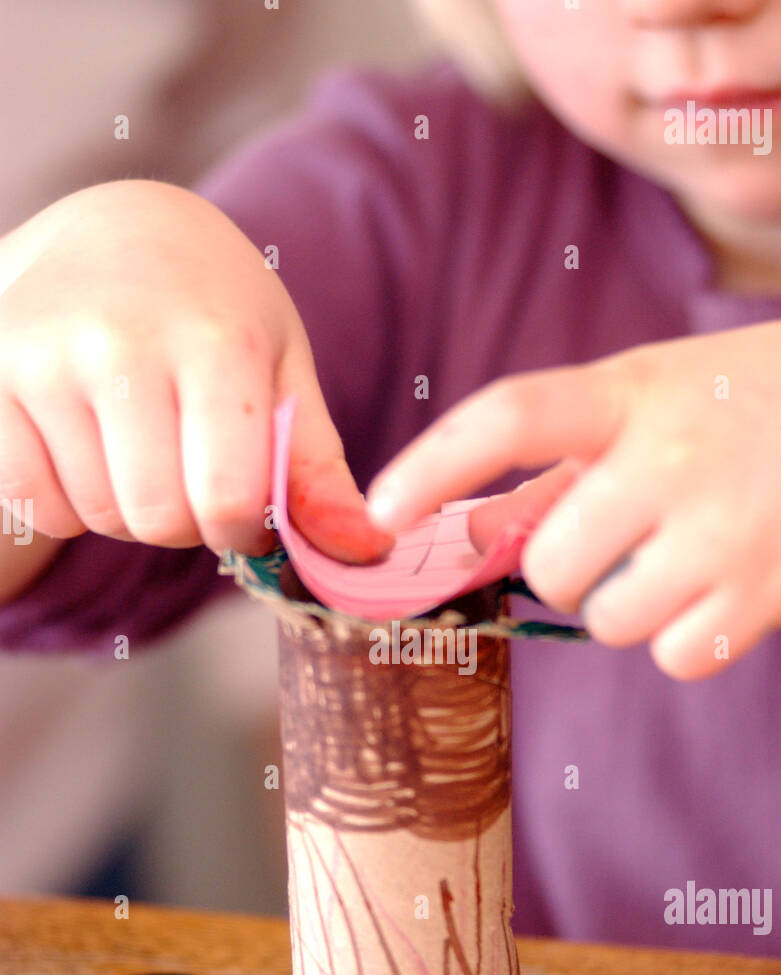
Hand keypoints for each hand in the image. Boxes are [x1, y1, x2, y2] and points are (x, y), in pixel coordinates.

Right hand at [0, 180, 390, 563]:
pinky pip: (33, 504)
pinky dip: (64, 502)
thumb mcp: (280, 372)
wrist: (113, 233)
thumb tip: (365, 552)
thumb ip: (317, 470)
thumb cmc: (215, 312)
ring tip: (138, 444)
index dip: (242, 528)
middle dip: (184, 520)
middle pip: (158, 519)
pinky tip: (84, 447)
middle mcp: (121, 342)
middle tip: (187, 468)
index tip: (244, 503)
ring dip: (125, 509)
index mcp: (214, 341)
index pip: (227, 501)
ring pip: (95, 516)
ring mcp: (43, 358)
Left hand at [366, 320, 780, 678]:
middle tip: (608, 546)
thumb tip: (476, 532)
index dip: (431, 466)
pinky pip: (674, 657)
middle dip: (559, 570)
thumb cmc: (763, 400)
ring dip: (624, 605)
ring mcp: (723, 532)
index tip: (378, 509)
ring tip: (682, 559)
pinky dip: (685, 639)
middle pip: (549, 563)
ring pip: (606, 620)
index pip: (509, 417)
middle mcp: (673, 458)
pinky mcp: (768, 595)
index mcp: (636, 392)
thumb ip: (568, 460)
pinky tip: (722, 591)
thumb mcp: (664, 395)